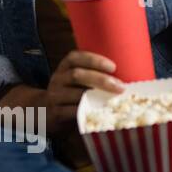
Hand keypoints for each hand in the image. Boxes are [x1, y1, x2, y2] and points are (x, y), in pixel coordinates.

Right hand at [0, 50, 122, 134]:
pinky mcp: (56, 113)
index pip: (74, 58)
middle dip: (100, 80)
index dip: (93, 60)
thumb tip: (130, 74)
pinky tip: (101, 113)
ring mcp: (55, 96)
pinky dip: (88, 112)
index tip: (113, 66)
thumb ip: (91, 76)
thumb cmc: (69, 94)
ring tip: (115, 101)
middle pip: (77, 75)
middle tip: (121, 87)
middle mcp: (57, 79)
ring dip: (96, 98)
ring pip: (76, 94)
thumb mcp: (74, 81)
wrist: (42, 112)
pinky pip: (73, 112)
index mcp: (63, 68)